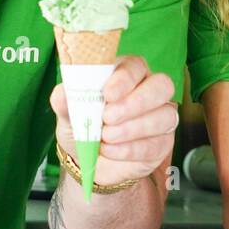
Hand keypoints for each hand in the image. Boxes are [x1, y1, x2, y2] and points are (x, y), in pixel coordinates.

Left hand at [52, 55, 176, 186]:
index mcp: (126, 74)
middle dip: (136, 102)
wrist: (87, 163)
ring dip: (133, 128)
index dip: (125, 78)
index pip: (136, 66)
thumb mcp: (67, 114)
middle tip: (109, 118)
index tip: (107, 94)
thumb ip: (65, 101)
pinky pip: (157, 143)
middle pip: (162, 85)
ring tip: (106, 138)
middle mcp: (149, 90)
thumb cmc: (82, 128)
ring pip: (164, 115)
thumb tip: (63, 92)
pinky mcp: (162, 142)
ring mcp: (160, 116)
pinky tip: (111, 151)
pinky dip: (131, 149)